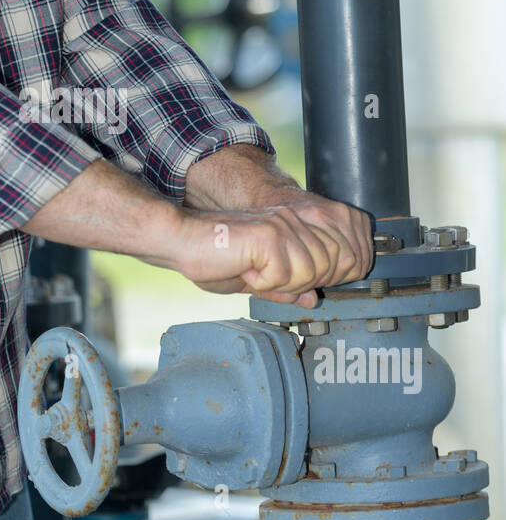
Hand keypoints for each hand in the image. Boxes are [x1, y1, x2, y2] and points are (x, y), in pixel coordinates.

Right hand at [167, 203, 372, 306]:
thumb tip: (312, 299)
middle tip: (265, 279)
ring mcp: (283, 225)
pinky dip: (264, 283)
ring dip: (281, 284)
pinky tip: (245, 270)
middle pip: (329, 267)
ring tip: (254, 273)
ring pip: (311, 272)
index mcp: (295, 226)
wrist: (180, 241)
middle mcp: (294, 221)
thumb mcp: (256, 280)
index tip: (283, 284)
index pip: (338, 257)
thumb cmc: (211, 259)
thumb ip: (287, 287)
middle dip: (299, 284)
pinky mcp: (269, 235)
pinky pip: (286, 275)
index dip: (317, 280)